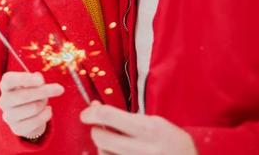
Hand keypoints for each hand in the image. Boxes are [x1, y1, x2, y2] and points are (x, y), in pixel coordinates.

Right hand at [0, 71, 63, 138]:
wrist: (26, 115)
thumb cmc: (29, 93)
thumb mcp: (33, 83)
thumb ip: (36, 79)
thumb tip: (39, 78)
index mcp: (5, 85)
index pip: (10, 80)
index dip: (24, 79)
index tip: (40, 80)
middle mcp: (3, 100)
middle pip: (24, 96)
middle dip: (44, 91)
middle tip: (60, 89)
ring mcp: (8, 116)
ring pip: (33, 108)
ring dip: (43, 104)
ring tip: (44, 102)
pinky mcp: (16, 128)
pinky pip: (36, 121)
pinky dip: (46, 115)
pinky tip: (47, 110)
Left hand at [80, 101, 197, 154]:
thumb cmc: (172, 143)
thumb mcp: (155, 123)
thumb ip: (125, 117)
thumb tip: (95, 108)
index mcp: (148, 130)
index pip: (108, 116)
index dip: (91, 113)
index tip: (86, 114)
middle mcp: (143, 150)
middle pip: (100, 138)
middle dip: (97, 131)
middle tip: (103, 130)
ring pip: (102, 154)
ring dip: (103, 148)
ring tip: (118, 147)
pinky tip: (119, 154)